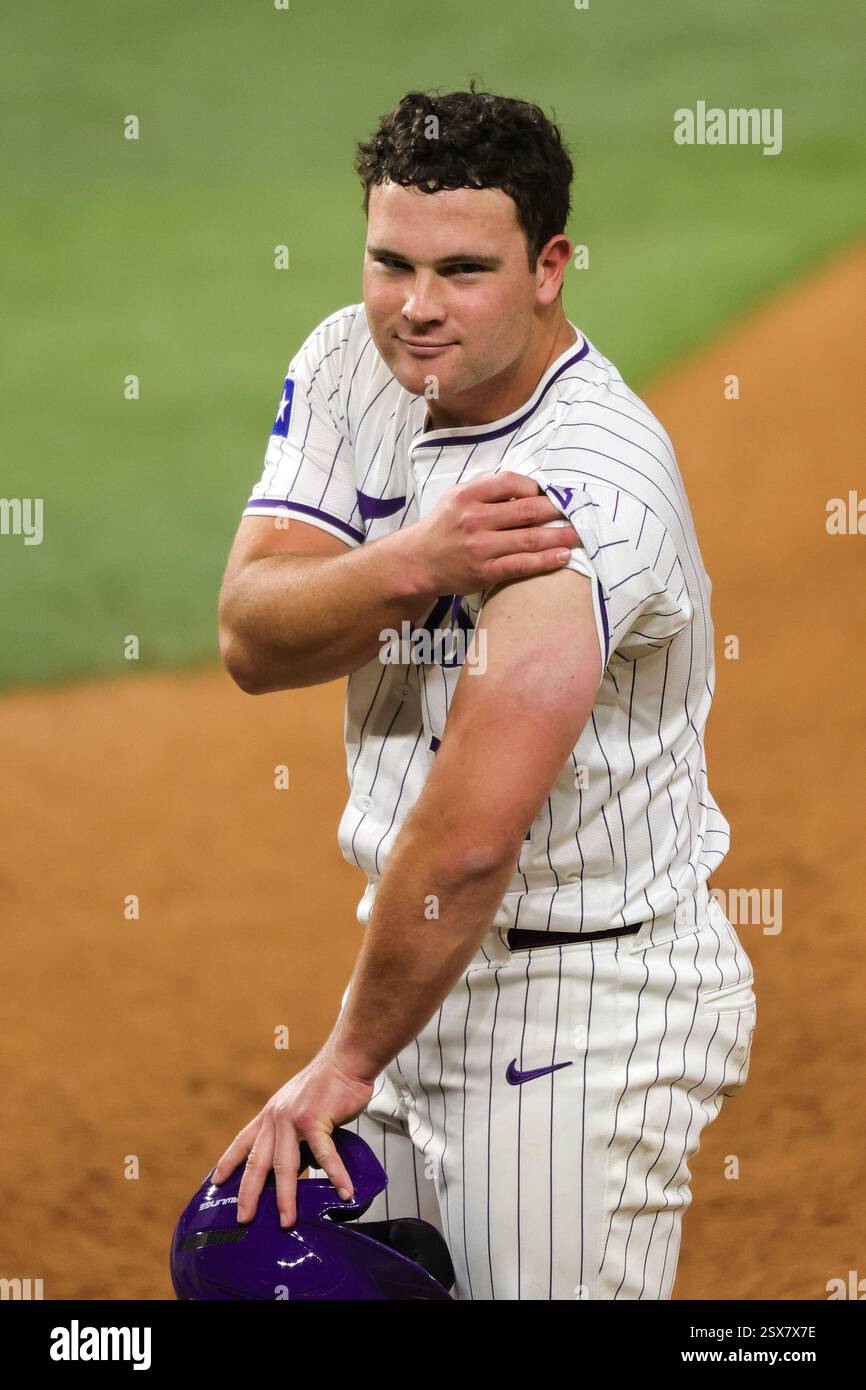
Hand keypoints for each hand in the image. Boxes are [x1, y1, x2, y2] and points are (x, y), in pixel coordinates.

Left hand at [209, 1048, 373, 1228]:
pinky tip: (343, 1191)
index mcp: (270, 1114)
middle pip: (257, 1162)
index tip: (216, 1181)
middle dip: (249, 1193)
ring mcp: (294, 1119)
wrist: (345, 1059)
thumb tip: (302, 1164)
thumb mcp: (299, 1107)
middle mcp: (276, 1117)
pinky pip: (325, 1154)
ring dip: (286, 1197)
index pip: (243, 1142)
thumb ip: (294, 1135)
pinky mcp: (315, 1119)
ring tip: (287, 1220)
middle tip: (244, 1217)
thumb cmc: (327, 1084)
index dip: (228, 1162)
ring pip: (285, 1165)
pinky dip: (335, 1175)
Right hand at [412, 471, 580, 595]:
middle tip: (579, 511)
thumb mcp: (456, 497)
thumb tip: (528, 488)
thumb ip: (488, 490)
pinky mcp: (485, 571)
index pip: (511, 482)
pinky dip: (546, 560)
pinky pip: (522, 564)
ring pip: (529, 539)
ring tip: (580, 535)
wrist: (417, 562)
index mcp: (468, 496)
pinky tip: (563, 556)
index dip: (536, 487)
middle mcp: (474, 519)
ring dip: (560, 536)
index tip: (550, 493)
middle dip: (557, 511)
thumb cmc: (443, 526)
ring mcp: (480, 547)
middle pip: (526, 511)